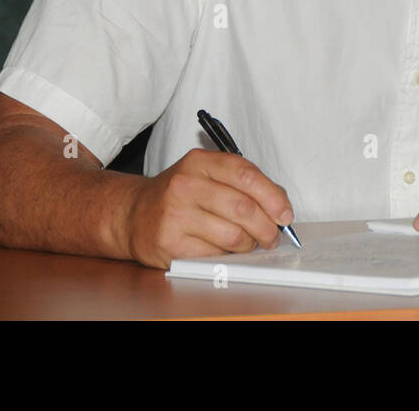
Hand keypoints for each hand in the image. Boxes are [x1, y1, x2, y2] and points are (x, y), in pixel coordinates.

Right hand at [125, 148, 294, 268]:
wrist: (133, 213)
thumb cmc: (179, 195)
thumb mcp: (207, 175)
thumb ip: (243, 183)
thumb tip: (280, 205)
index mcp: (200, 162)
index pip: (246, 175)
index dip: (273, 196)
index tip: (285, 213)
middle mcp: (186, 185)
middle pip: (243, 208)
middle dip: (267, 227)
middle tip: (272, 235)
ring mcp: (176, 214)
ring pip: (233, 235)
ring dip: (249, 244)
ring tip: (248, 243)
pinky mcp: (170, 242)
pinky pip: (214, 255)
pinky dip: (227, 256)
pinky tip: (224, 250)